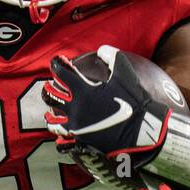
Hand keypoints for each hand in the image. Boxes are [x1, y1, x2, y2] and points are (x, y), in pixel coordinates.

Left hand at [42, 45, 170, 185]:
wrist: (141, 130)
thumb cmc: (133, 101)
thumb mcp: (125, 73)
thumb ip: (112, 56)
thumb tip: (101, 49)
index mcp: (82, 91)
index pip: (61, 73)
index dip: (56, 64)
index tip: (58, 62)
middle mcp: (75, 109)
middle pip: (50, 97)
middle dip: (47, 89)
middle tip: (50, 86)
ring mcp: (76, 126)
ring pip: (52, 121)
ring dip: (51, 114)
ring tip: (52, 112)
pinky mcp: (81, 140)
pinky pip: (62, 139)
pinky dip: (60, 134)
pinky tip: (61, 132)